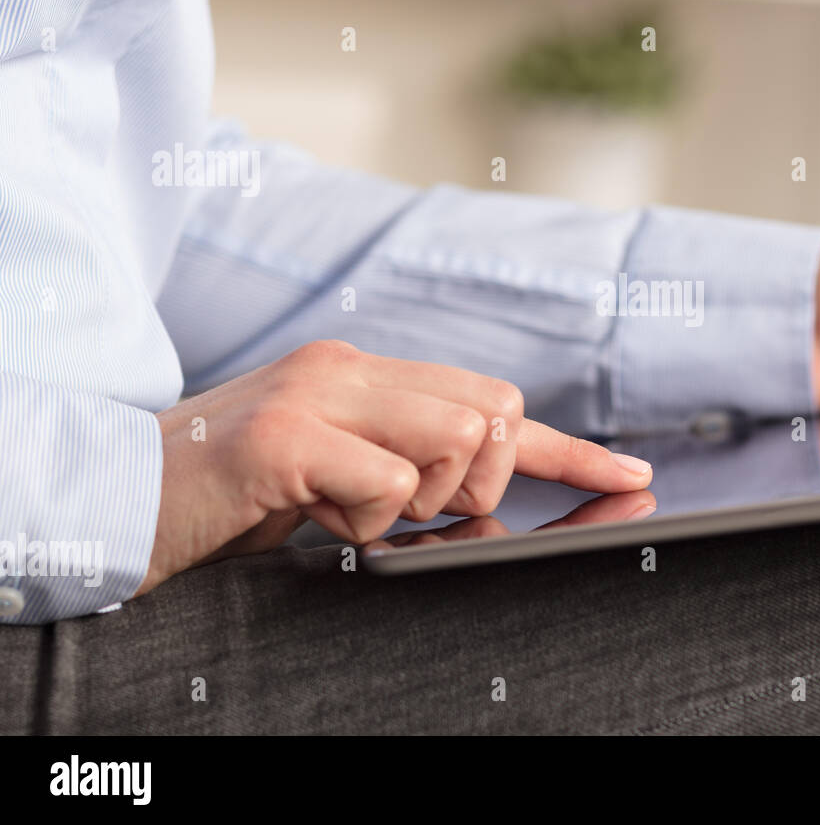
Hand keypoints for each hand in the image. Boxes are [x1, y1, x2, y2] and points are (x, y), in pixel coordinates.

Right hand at [137, 340, 652, 595]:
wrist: (124, 499)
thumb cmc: (231, 496)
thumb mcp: (333, 471)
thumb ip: (400, 459)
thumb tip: (477, 481)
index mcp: (366, 372)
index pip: (493, 399)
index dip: (567, 447)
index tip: (630, 476)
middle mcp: (350, 366)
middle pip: (493, 409)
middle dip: (479, 477)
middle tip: (414, 506)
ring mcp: (318, 393)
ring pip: (455, 437)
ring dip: (416, 499)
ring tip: (345, 509)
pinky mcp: (285, 434)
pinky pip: (386, 482)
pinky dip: (362, 519)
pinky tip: (310, 516)